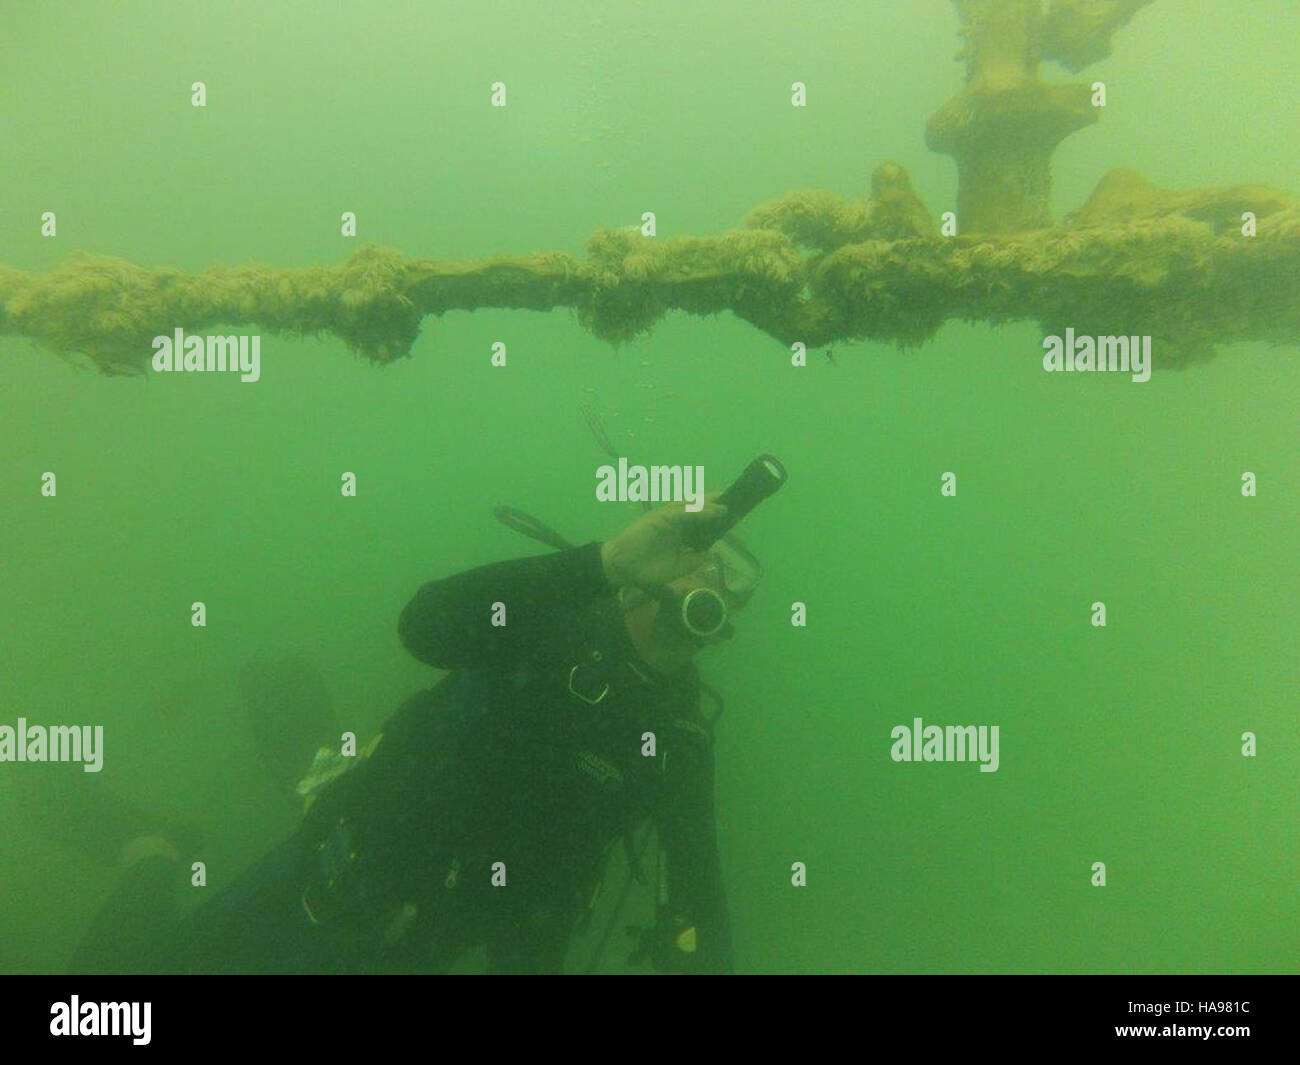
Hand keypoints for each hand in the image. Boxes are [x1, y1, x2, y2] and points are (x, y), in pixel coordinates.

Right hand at [600, 496, 725, 590]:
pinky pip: (683, 512)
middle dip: (714, 505)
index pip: (699, 521)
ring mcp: (667, 517)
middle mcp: (674, 522)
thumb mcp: (677, 567)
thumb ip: (694, 559)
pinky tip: (712, 511)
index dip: (714, 517)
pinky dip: (699, 511)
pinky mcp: (660, 517)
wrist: (623, 569)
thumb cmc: (647, 568)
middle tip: (733, 503)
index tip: (731, 517)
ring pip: (692, 506)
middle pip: (697, 509)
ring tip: (726, 505)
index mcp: (678, 532)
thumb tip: (711, 553)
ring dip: (709, 504)